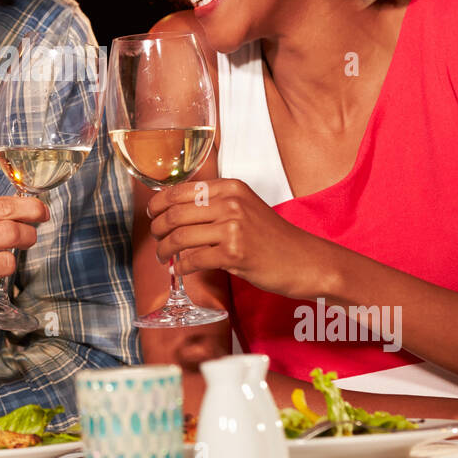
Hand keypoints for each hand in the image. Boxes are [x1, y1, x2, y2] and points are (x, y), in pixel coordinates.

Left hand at [147, 179, 323, 297]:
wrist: (305, 260)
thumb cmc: (273, 238)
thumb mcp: (246, 208)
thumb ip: (216, 205)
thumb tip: (177, 211)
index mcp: (231, 188)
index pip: (181, 190)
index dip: (159, 203)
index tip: (152, 213)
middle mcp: (230, 203)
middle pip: (175, 214)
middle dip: (157, 229)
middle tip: (156, 240)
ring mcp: (232, 228)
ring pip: (180, 237)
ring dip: (164, 250)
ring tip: (163, 257)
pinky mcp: (233, 253)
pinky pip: (193, 260)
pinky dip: (182, 266)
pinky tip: (181, 269)